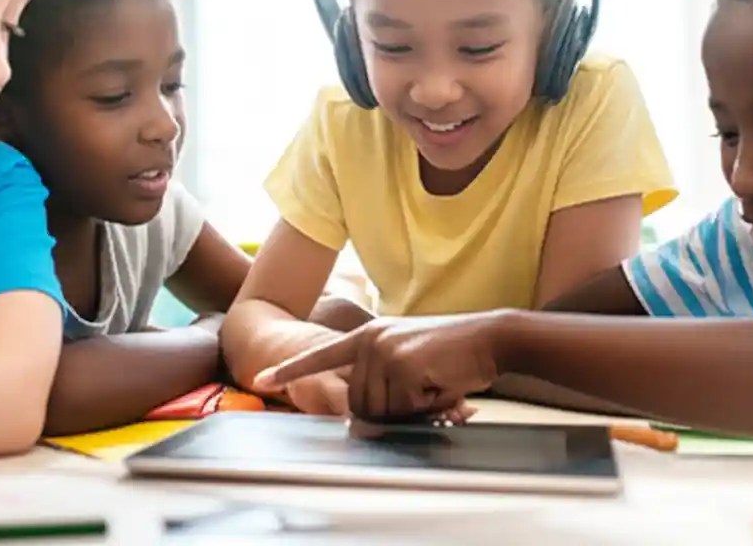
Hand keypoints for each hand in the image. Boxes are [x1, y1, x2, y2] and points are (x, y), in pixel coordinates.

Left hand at [253, 312, 507, 420]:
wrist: (491, 337)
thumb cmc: (454, 355)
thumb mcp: (409, 359)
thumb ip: (381, 379)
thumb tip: (359, 416)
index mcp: (368, 336)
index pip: (320, 356)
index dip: (290, 370)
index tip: (261, 380)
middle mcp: (370, 340)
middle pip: (359, 403)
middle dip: (392, 410)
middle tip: (424, 392)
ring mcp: (384, 351)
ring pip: (379, 410)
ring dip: (410, 410)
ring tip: (434, 384)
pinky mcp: (403, 365)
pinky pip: (403, 409)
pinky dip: (425, 407)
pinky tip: (443, 384)